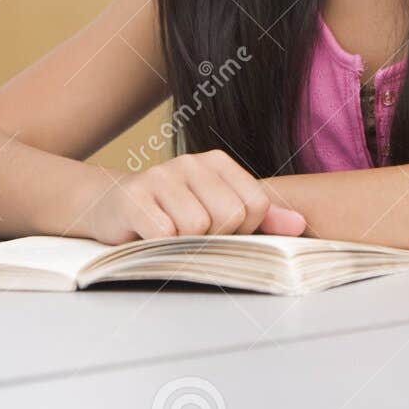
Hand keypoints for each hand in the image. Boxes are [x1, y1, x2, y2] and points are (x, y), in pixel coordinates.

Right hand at [84, 150, 306, 243]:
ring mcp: (159, 176)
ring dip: (184, 244)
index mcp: (217, 162)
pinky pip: (164, 235)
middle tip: (192, 235)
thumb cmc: (171, 212)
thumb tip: (300, 224)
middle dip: (216, 238)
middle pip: (230, 217)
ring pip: (197, 228)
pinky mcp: (132, 197)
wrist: (108, 206)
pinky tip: (149, 235)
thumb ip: (260, 216)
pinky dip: (160, 245)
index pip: (256, 204)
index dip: (243, 230)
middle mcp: (190, 162)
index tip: (221, 231)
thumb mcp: (217, 209)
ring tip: (169, 234)